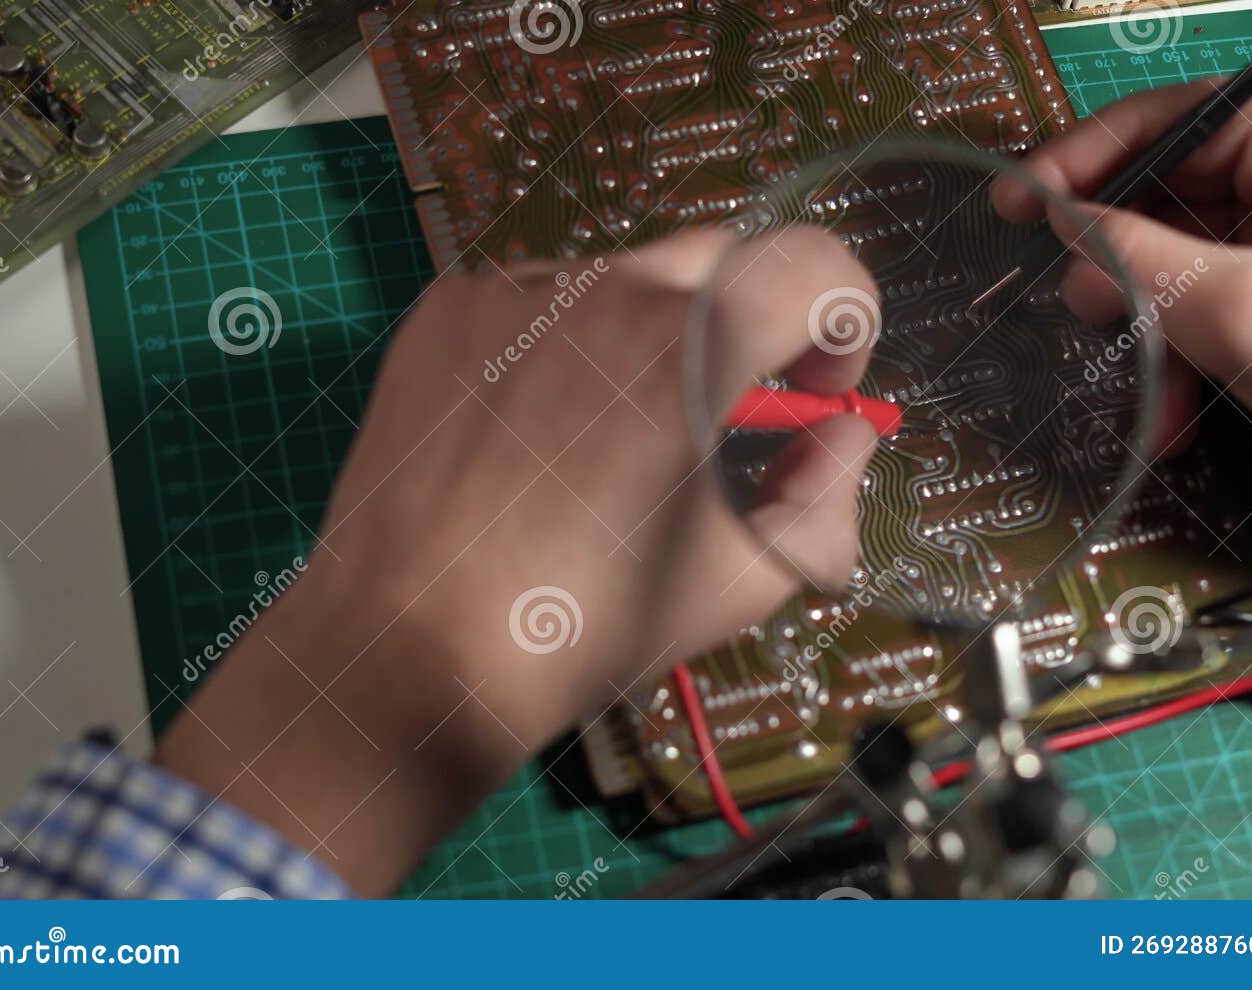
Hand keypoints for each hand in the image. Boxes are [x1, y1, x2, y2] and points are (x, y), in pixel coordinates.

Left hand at [154, 228, 880, 894]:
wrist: (406, 651)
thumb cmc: (583, 628)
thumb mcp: (741, 581)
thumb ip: (825, 491)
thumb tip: (841, 430)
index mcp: (690, 350)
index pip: (816, 266)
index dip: (845, 326)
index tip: (818, 392)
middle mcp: (602, 290)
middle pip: (727, 258)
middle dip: (757, 325)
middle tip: (731, 414)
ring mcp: (512, 289)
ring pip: (628, 278)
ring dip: (658, 336)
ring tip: (613, 438)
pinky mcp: (447, 307)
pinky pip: (543, 299)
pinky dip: (569, 343)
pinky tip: (537, 432)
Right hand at [993, 64, 1251, 530]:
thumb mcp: (1233, 306)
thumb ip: (1128, 256)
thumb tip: (1059, 222)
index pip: (1161, 121)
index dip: (1077, 167)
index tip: (1009, 206)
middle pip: (1170, 196)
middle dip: (1125, 275)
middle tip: (1082, 318)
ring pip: (1189, 259)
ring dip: (1156, 336)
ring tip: (1147, 398)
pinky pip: (1224, 296)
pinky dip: (1193, 353)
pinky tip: (1179, 417)